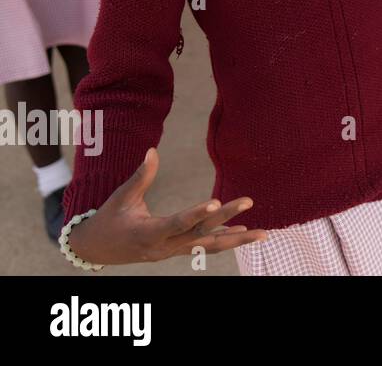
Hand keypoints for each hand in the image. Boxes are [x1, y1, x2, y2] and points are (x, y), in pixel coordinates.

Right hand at [65, 148, 266, 265]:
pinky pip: (204, 248)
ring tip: (263, 234)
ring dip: (236, 240)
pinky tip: (243, 232)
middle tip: (250, 201)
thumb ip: (141, 177)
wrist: (96, 250)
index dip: (197, 213)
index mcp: (148, 233)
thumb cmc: (109, 219)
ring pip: (208, 247)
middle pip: (200, 234)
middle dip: (227, 219)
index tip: (217, 202)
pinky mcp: (176, 252)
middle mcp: (163, 247)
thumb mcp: (121, 198)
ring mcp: (172, 253)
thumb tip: (152, 150)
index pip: (177, 223)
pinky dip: (224, 240)